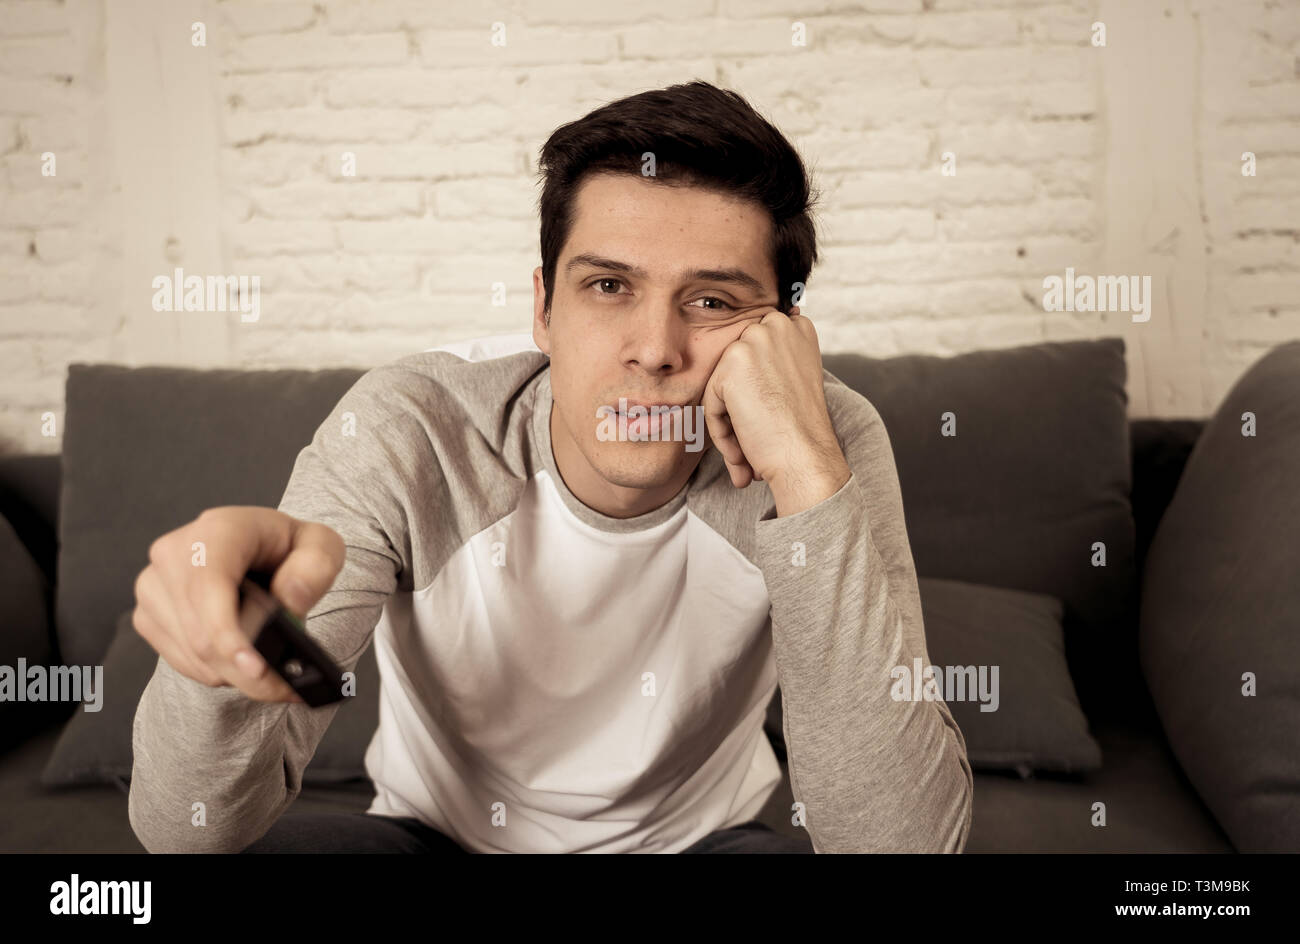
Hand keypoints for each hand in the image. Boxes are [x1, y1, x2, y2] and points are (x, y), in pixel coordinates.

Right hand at [132, 506, 345, 702]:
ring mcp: (154, 585)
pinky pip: (181, 660)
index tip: (258, 668)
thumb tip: (291, 598)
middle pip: (202, 632)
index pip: (209, 585)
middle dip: (246, 670)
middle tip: (287, 690)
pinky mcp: (148, 614)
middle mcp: (174, 553)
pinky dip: (215, 671)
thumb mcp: (322, 545)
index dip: (228, 631)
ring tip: (273, 674)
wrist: (258, 549)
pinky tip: (243, 661)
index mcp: (217, 530)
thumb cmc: (288, 547)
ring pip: (192, 654)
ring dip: (234, 674)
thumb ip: (316, 567)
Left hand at [701, 307, 851, 515]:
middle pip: (735, 368)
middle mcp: (776, 326)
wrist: (806, 456)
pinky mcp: (731, 366)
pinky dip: (721, 433)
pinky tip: (743, 452)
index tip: (766, 416)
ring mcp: (754, 342)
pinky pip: (712, 404)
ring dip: (730, 425)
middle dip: (740, 407)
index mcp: (795, 327)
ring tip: (749, 455)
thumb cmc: (803, 429)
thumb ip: (771, 361)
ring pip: (722, 387)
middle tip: (755, 440)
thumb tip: (743, 366)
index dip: (755, 387)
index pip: (754, 351)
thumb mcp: (796, 378)